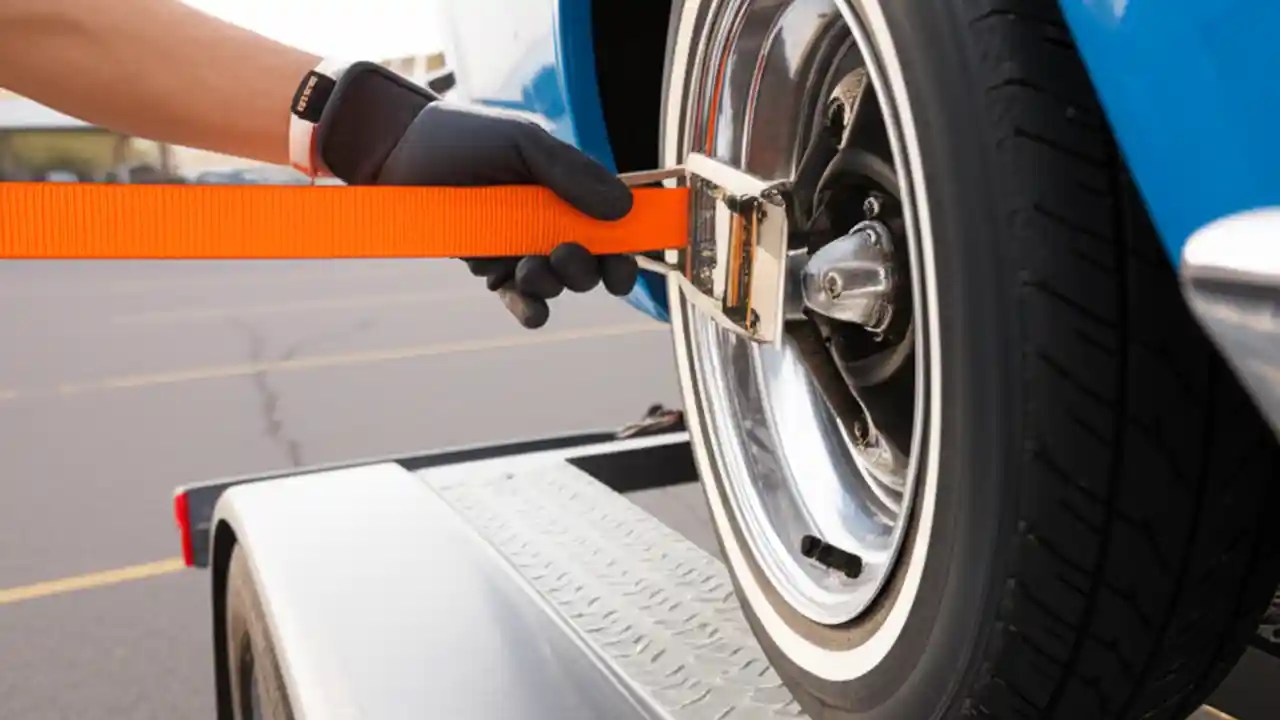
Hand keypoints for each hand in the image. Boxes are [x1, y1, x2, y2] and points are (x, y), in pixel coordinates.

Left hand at [374, 101, 638, 327]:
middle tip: (564, 252)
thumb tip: (624, 208)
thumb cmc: (463, 138)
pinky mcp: (490, 271)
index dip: (625, 251)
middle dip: (586, 269)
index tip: (623, 265)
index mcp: (569, 192)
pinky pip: (521, 301)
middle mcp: (550, 224)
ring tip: (528, 266)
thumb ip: (572, 172)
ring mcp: (521, 250)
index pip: (612, 227)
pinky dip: (531, 310)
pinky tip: (532, 310)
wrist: (397, 153)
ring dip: (553, 284)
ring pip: (556, 285)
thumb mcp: (524, 143)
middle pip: (590, 265)